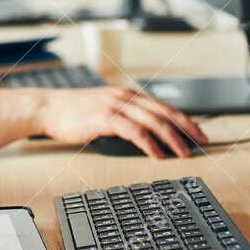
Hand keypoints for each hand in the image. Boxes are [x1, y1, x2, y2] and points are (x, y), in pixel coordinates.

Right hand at [34, 86, 207, 158]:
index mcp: (128, 94)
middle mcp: (126, 97)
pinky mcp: (106, 118)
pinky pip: (136, 131)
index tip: (198, 133)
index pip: (163, 107)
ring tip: (184, 152)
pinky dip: (150, 144)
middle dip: (186, 128)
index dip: (184, 120)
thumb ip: (124, 116)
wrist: (48, 108)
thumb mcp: (104, 109)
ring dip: (173, 139)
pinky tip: (158, 155)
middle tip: (202, 142)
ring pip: (154, 122)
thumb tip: (144, 134)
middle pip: (164, 113)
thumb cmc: (72, 113)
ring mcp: (116, 106)